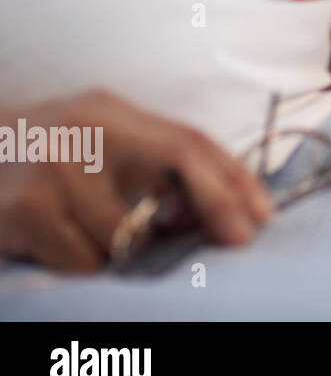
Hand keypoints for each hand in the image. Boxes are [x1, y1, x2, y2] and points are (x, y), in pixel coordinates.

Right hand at [0, 90, 271, 271]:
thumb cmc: (40, 162)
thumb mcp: (96, 145)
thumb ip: (150, 165)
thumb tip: (214, 211)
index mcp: (109, 111)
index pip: (188, 139)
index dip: (233, 177)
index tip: (263, 211)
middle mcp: (83, 129)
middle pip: (177, 164)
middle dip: (218, 204)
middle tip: (240, 237)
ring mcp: (51, 168)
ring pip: (126, 233)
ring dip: (127, 251)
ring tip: (94, 236)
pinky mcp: (24, 209)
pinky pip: (84, 260)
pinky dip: (84, 264)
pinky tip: (59, 245)